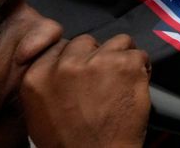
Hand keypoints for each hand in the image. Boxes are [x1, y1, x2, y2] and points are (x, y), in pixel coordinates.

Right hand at [21, 34, 149, 147]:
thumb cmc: (70, 144)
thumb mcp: (38, 113)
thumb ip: (47, 82)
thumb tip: (58, 65)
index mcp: (38, 76)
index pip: (61, 46)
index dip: (76, 59)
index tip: (82, 71)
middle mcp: (66, 64)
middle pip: (86, 41)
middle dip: (96, 57)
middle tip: (103, 82)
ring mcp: (97, 62)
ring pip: (116, 42)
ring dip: (120, 59)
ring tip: (120, 84)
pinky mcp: (125, 64)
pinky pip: (139, 54)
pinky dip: (140, 69)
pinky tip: (133, 88)